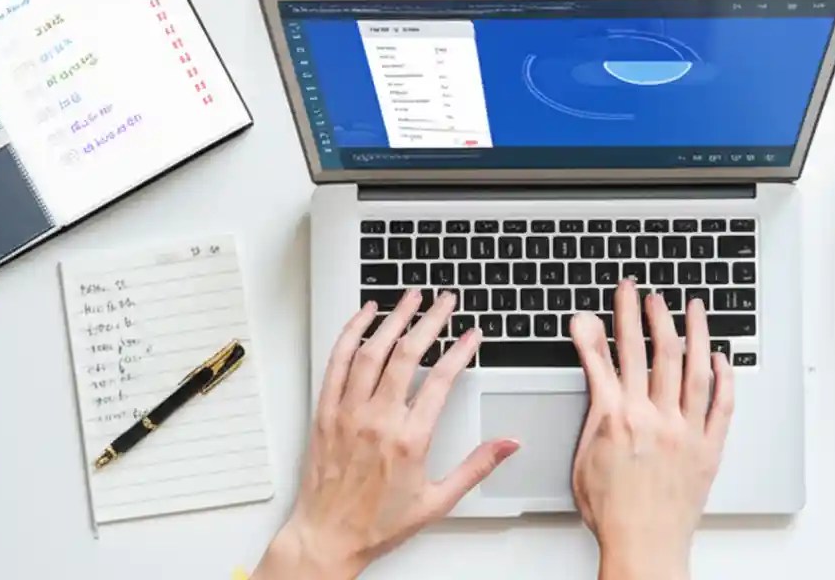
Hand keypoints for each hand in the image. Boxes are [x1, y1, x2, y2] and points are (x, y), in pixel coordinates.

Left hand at [254, 289, 518, 579]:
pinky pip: (336, 362)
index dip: (461, 350)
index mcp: (409, 440)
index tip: (472, 335)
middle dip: (430, 321)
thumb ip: (477, 466)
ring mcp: (348, 412)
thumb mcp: (438, 500)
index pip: (442, 380)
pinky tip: (364, 315)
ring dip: (393, 319)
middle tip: (445, 301)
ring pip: (371, 351)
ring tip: (411, 297)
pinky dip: (350, 333)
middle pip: (407, 354)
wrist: (327, 537)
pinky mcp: (325, 412)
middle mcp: (377, 420)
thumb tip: (509, 444)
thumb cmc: (378, 523)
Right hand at [569, 281, 734, 579]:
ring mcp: (686, 431)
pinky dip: (724, 378)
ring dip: (693, 332)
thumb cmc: (610, 509)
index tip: (610, 299)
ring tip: (692, 307)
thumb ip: (591, 403)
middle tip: (646, 292)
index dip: (608, 322)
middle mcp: (655, 419)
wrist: (643, 545)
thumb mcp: (584, 451)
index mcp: (618, 418)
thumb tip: (594, 371)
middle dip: (649, 314)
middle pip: (655, 351)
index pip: (611, 356)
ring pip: (694, 369)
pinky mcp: (709, 448)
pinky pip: (723, 405)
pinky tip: (721, 357)